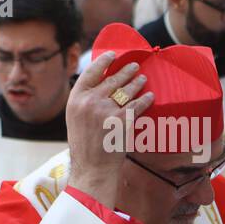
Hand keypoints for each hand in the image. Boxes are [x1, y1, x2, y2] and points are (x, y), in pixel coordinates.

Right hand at [64, 52, 152, 206]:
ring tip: (143, 78)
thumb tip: (100, 83)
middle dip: (126, 71)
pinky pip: (137, 105)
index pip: (90, 72)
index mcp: (75, 100)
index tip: (113, 55)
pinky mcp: (122, 120)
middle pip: (112, 79)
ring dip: (137, 82)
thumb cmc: (84, 145)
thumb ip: (85, 101)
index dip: (103, 61)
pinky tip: (149, 96)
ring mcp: (106, 110)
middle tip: (135, 66)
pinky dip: (145, 100)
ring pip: (126, 90)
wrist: (92, 168)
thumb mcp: (75, 118)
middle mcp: (90, 102)